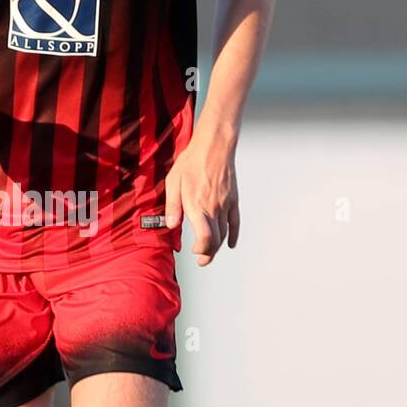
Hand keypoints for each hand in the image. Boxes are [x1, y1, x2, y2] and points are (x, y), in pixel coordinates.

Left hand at [164, 134, 239, 266]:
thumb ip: (173, 206)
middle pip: (216, 240)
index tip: (194, 252)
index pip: (205, 238)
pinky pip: (235, 222)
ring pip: (225, 233)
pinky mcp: (232, 200)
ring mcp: (225, 205)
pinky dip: (234, 235)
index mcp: (198, 207)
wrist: (214, 146)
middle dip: (209, 254)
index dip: (201, 250)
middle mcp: (213, 209)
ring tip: (210, 253)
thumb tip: (171, 225)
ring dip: (218, 247)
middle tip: (202, 260)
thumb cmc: (192, 162)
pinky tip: (230, 243)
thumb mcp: (173, 182)